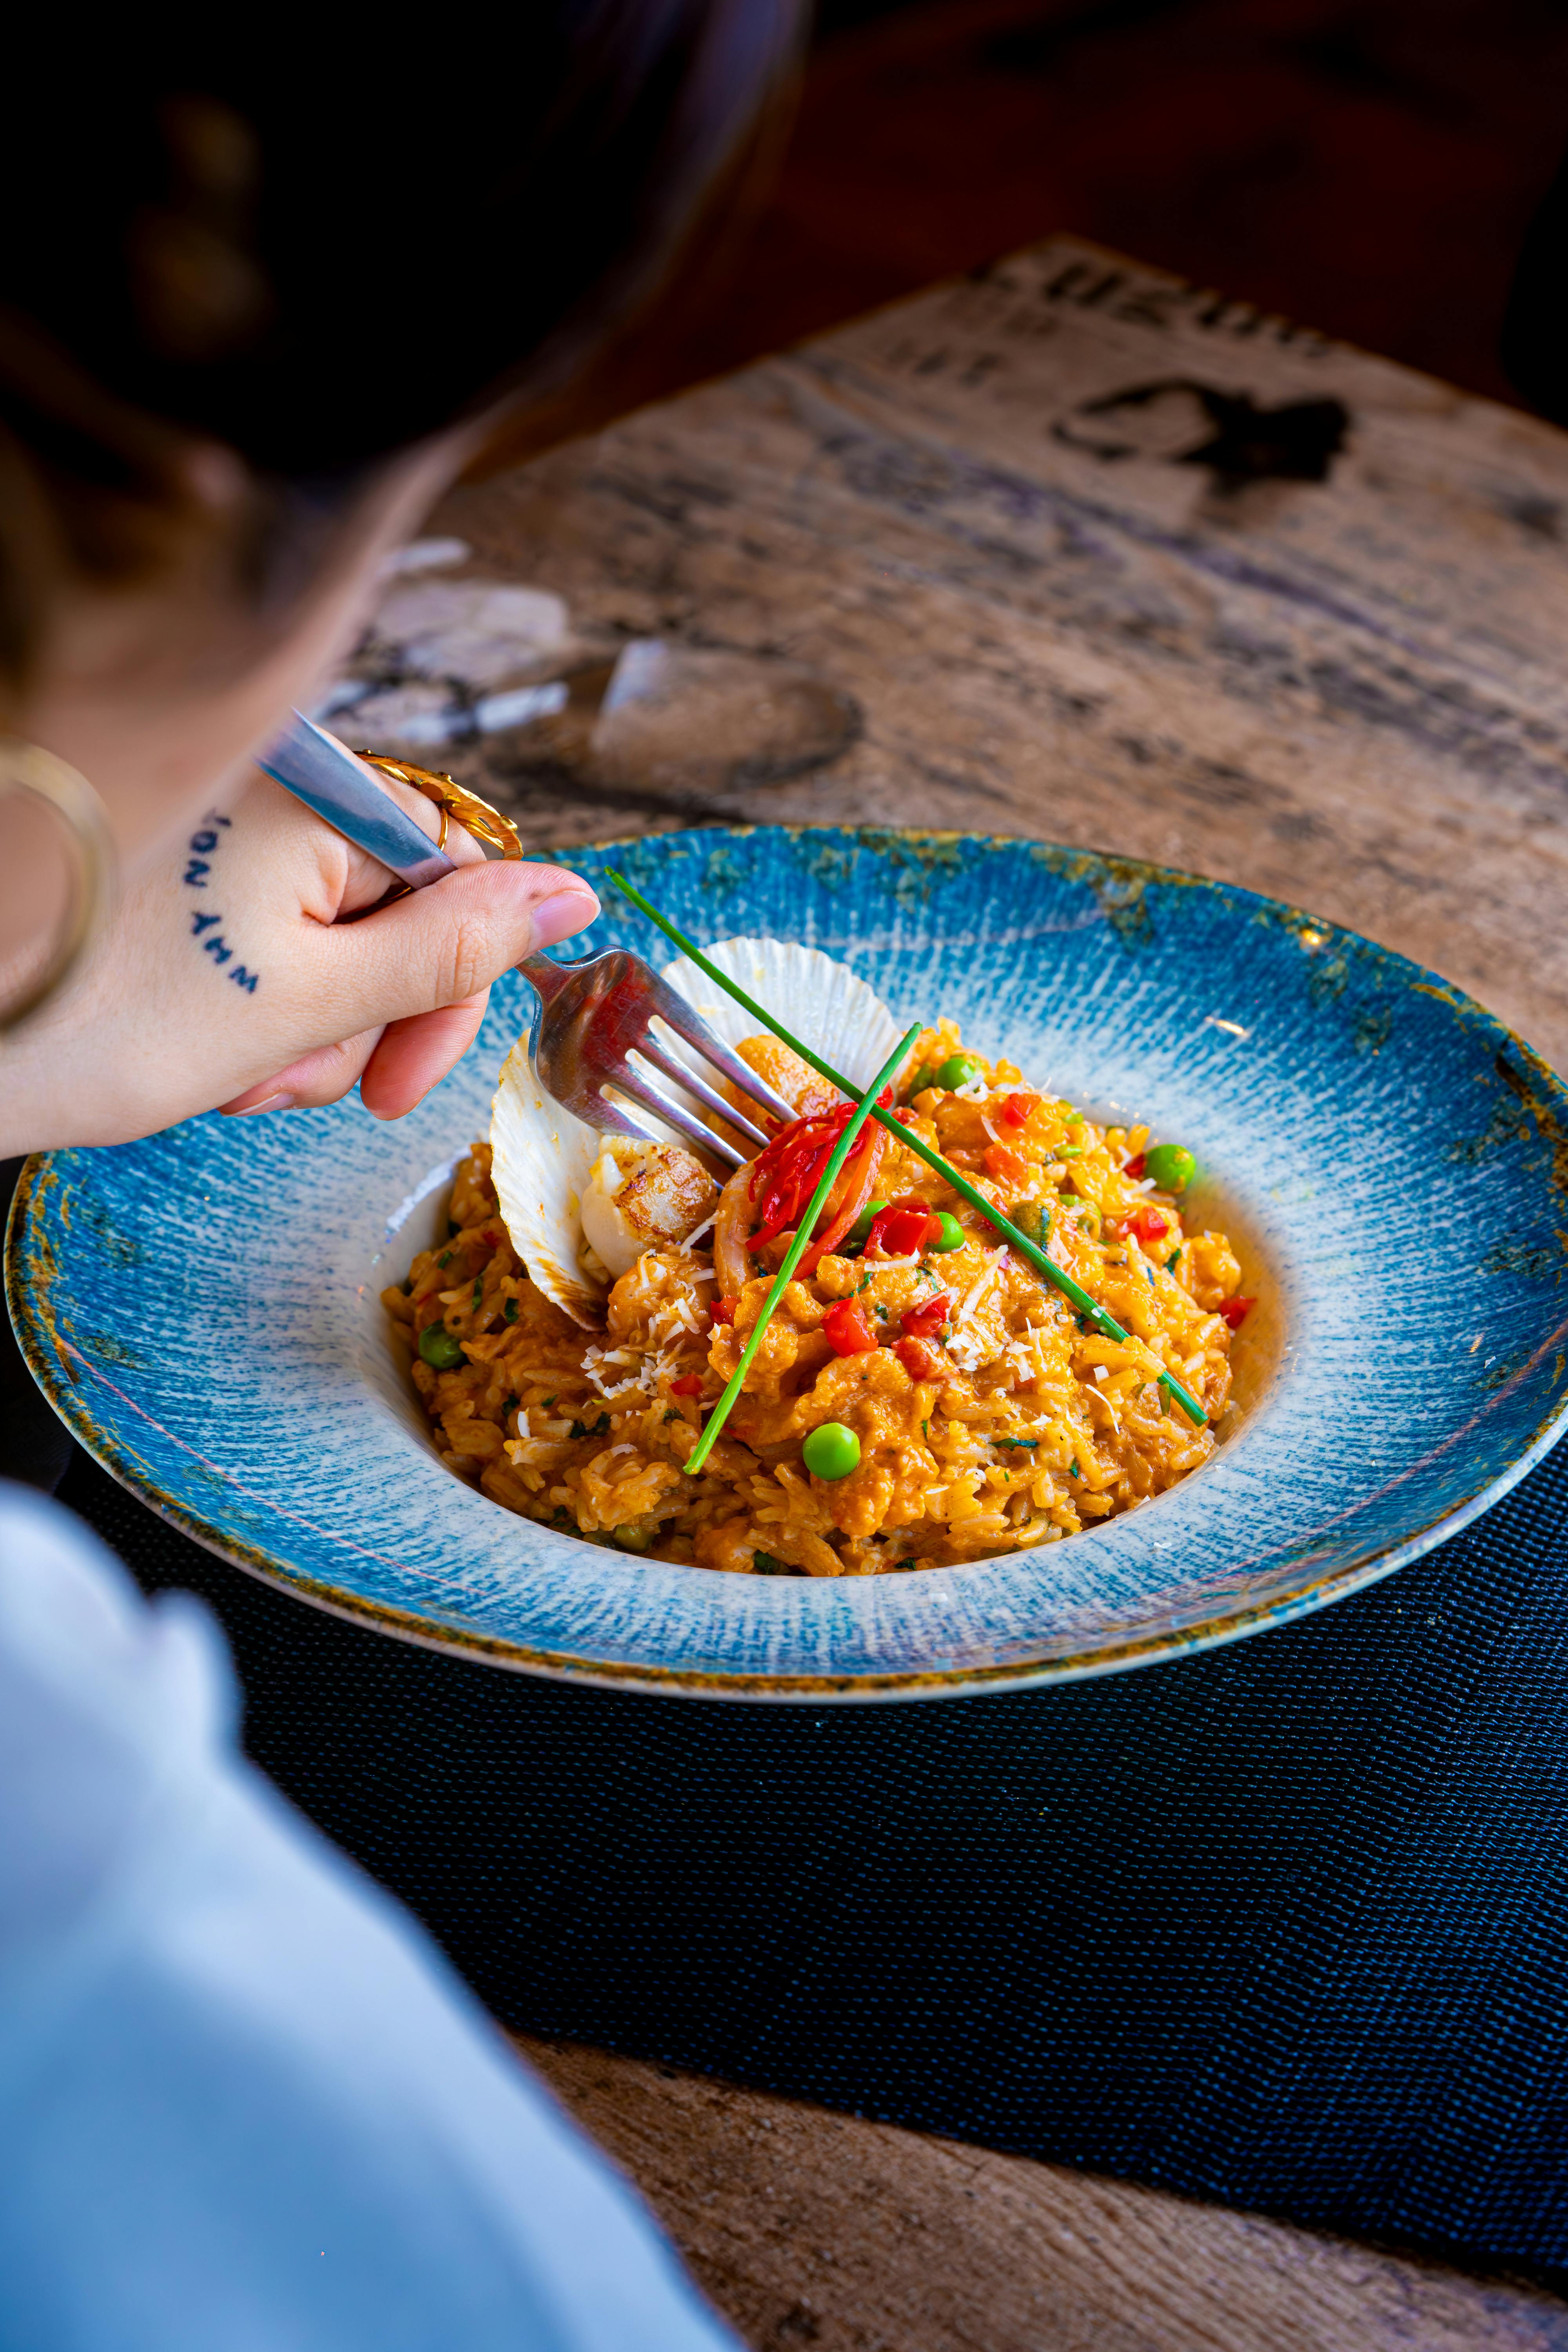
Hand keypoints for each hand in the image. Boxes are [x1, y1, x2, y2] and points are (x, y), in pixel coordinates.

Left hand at [1, 766, 598, 1151]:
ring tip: (228, 1074)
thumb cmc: (111, 1017)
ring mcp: (222, 836)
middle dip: (355, 1025)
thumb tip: (574, 894)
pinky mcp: (182, 875)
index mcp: (319, 803)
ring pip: (327, 947)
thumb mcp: (315, 1002)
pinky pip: (263, 943)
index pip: (456, 884)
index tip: (402, 1087)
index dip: (445, 998)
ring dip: (299, 1035)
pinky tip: (204, 1055)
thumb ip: (454, 951)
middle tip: (287, 1084)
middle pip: (391, 920)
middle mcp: (274, 798)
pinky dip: (250, 1014)